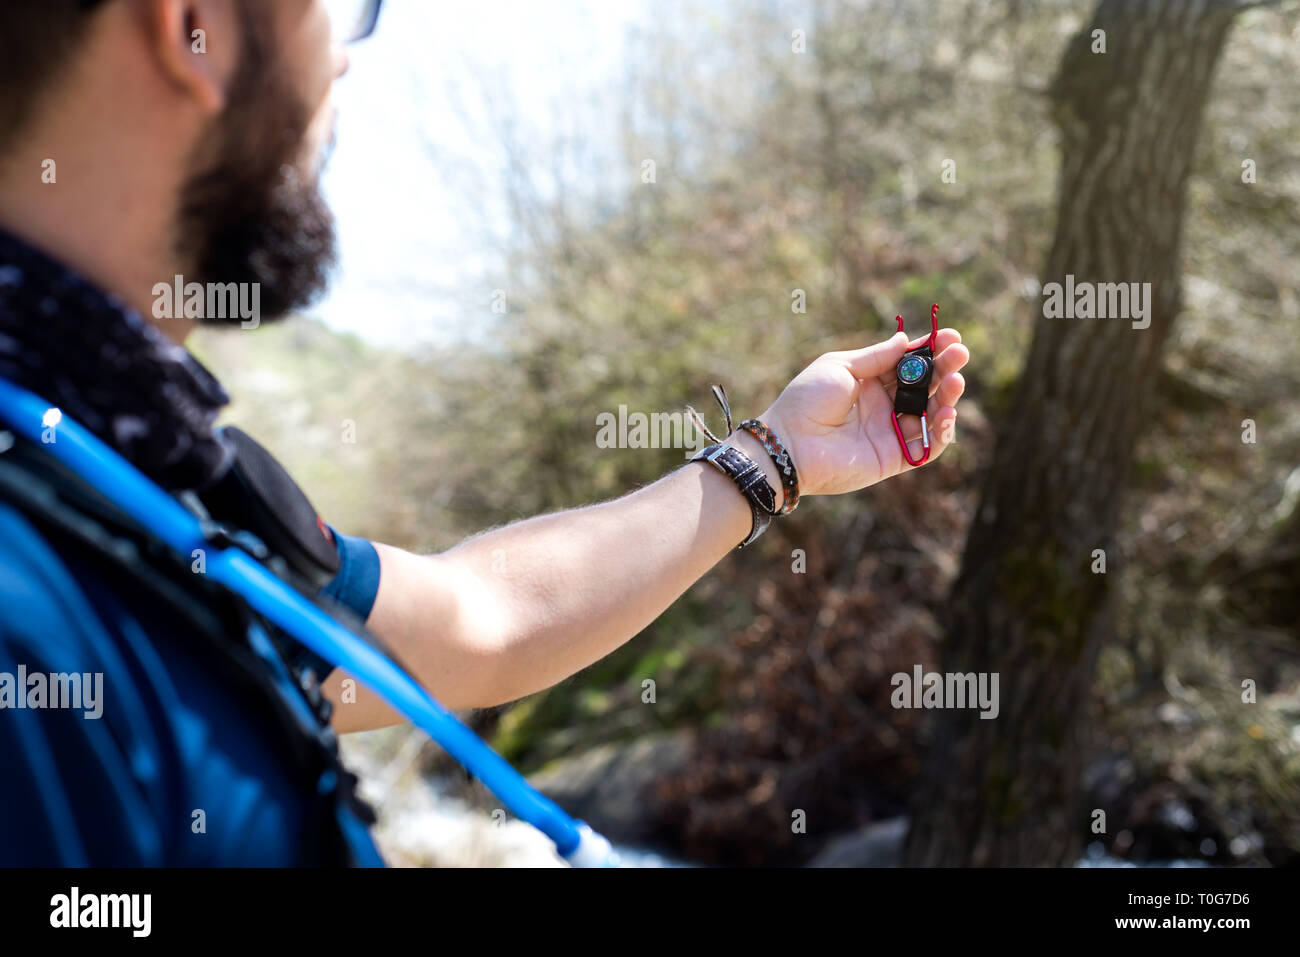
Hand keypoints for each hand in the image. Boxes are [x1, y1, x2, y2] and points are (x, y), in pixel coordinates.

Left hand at [759, 328, 968, 496]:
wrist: (789, 444)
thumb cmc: (806, 401)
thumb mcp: (839, 366)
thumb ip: (876, 357)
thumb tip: (906, 341)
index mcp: (869, 381)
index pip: (909, 363)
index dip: (931, 350)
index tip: (950, 336)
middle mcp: (883, 405)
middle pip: (925, 386)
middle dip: (945, 368)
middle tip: (959, 354)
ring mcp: (890, 431)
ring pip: (930, 414)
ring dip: (947, 397)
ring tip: (955, 381)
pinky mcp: (893, 457)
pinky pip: (927, 447)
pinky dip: (942, 433)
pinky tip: (946, 414)